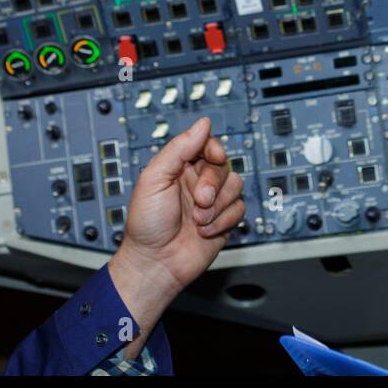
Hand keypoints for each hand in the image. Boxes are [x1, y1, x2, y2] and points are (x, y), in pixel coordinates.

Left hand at [106, 116, 244, 355]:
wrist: (156, 263)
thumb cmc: (147, 224)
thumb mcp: (154, 178)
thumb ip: (179, 148)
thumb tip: (202, 124)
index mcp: (179, 168)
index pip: (206, 145)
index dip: (213, 148)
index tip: (212, 156)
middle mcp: (197, 182)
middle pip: (223, 166)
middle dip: (213, 184)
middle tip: (199, 200)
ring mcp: (212, 202)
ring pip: (235, 186)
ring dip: (218, 205)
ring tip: (198, 219)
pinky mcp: (224, 220)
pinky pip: (239, 209)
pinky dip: (223, 220)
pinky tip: (205, 230)